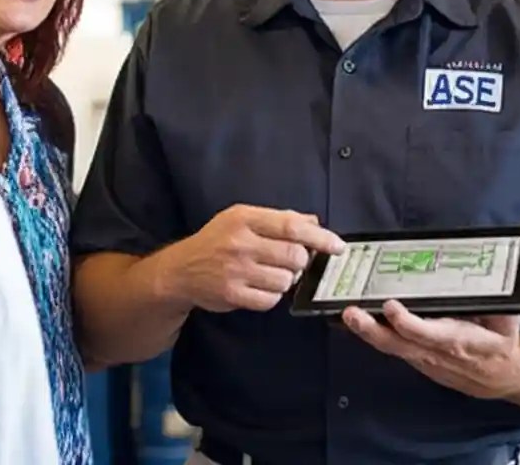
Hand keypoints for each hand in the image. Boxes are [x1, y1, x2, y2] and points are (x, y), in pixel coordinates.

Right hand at [166, 205, 344, 312]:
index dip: (320, 238)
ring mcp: (236, 270)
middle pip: (294, 256)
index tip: (338, 246)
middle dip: (300, 262)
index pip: (291, 226)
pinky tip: (259, 287)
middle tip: (292, 261)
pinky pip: (270, 299)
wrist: (181, 270)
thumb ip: (279, 219)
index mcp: (245, 218)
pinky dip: (271, 296)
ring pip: (285, 280)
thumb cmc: (217, 241)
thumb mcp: (242, 219)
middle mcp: (240, 242)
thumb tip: (314, 223)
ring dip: (285, 280)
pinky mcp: (232, 294)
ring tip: (270, 274)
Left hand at [343, 300, 519, 399]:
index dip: (408, 322)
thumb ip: (494, 304)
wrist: (502, 376)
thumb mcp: (507, 319)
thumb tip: (484, 279)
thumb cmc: (502, 340)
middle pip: (400, 344)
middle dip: (373, 329)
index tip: (391, 306)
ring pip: (392, 348)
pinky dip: (373, 336)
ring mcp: (424, 360)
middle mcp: (437, 354)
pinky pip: (392, 349)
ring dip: (366, 333)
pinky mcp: (417, 361)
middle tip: (352, 312)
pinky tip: (355, 323)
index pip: (429, 334)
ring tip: (346, 314)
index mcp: (461, 341)